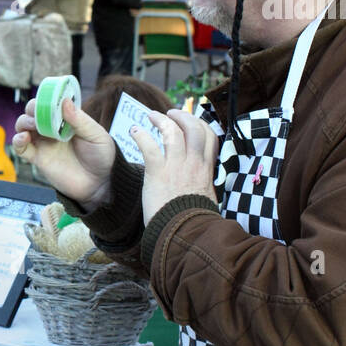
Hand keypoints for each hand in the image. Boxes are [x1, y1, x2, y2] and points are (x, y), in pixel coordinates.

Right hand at [11, 96, 115, 207]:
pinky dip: (17, 141)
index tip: (48, 99)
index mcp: (67, 119)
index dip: (47, 98)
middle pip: (34, 112)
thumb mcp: (96, 135)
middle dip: (33, 108)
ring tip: (32, 125)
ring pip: (24, 126)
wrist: (99, 185)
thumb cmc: (102, 158)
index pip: (52, 103)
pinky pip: (21, 148)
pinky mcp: (38, 158)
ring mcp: (44, 143)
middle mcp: (53, 129)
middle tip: (38, 113)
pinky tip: (23, 138)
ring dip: (23, 121)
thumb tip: (65, 102)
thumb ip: (79, 120)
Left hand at [130, 109, 218, 225]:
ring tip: (151, 116)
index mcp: (206, 169)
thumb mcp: (205, 197)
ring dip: (161, 120)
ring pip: (172, 131)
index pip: (210, 136)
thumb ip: (202, 185)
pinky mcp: (158, 172)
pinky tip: (134, 131)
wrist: (184, 232)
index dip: (200, 123)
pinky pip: (149, 146)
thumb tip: (201, 184)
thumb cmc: (192, 219)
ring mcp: (176, 166)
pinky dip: (141, 135)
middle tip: (170, 113)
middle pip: (194, 127)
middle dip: (182, 116)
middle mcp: (193, 163)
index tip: (190, 122)